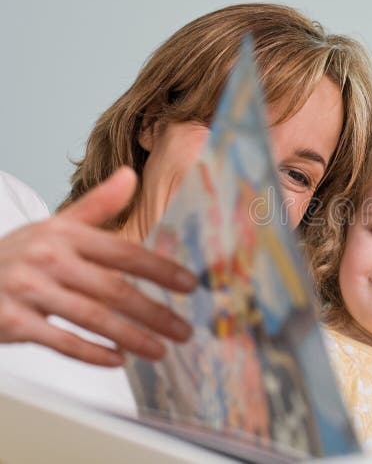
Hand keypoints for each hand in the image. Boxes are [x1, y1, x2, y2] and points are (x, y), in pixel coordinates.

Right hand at [0, 167, 195, 365]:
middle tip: (185, 330)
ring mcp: (28, 291)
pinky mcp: (13, 322)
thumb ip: (96, 205)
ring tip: (161, 351)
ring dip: (132, 337)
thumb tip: (130, 176)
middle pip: (114, 289)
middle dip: (155, 313)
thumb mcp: (52, 226)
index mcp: (64, 235)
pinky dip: (91, 353)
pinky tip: (118, 360)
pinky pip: (61, 341)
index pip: (123, 252)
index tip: (190, 285)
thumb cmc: (14, 254)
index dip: (160, 269)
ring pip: (93, 318)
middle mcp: (47, 260)